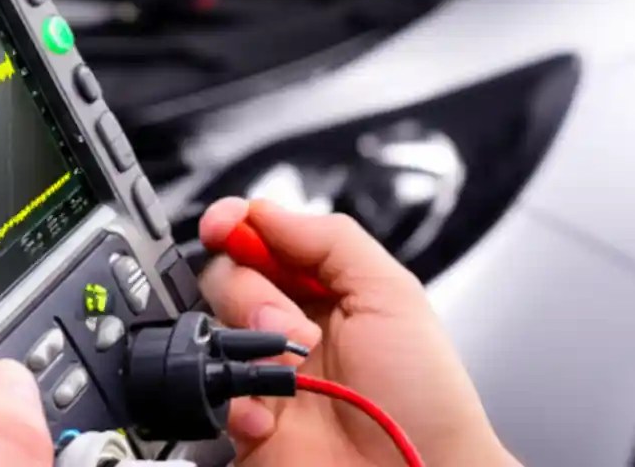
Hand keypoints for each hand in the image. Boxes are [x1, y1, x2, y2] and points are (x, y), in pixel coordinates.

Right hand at [198, 197, 519, 466]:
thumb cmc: (426, 400)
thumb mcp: (393, 294)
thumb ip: (330, 240)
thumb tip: (264, 211)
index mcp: (327, 290)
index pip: (265, 239)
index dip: (237, 225)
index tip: (223, 224)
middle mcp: (291, 326)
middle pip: (230, 276)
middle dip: (252, 290)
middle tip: (292, 324)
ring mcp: (265, 374)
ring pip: (213, 328)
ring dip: (249, 340)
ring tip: (291, 369)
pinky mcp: (245, 422)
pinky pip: (208, 391)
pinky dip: (235, 398)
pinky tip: (271, 412)